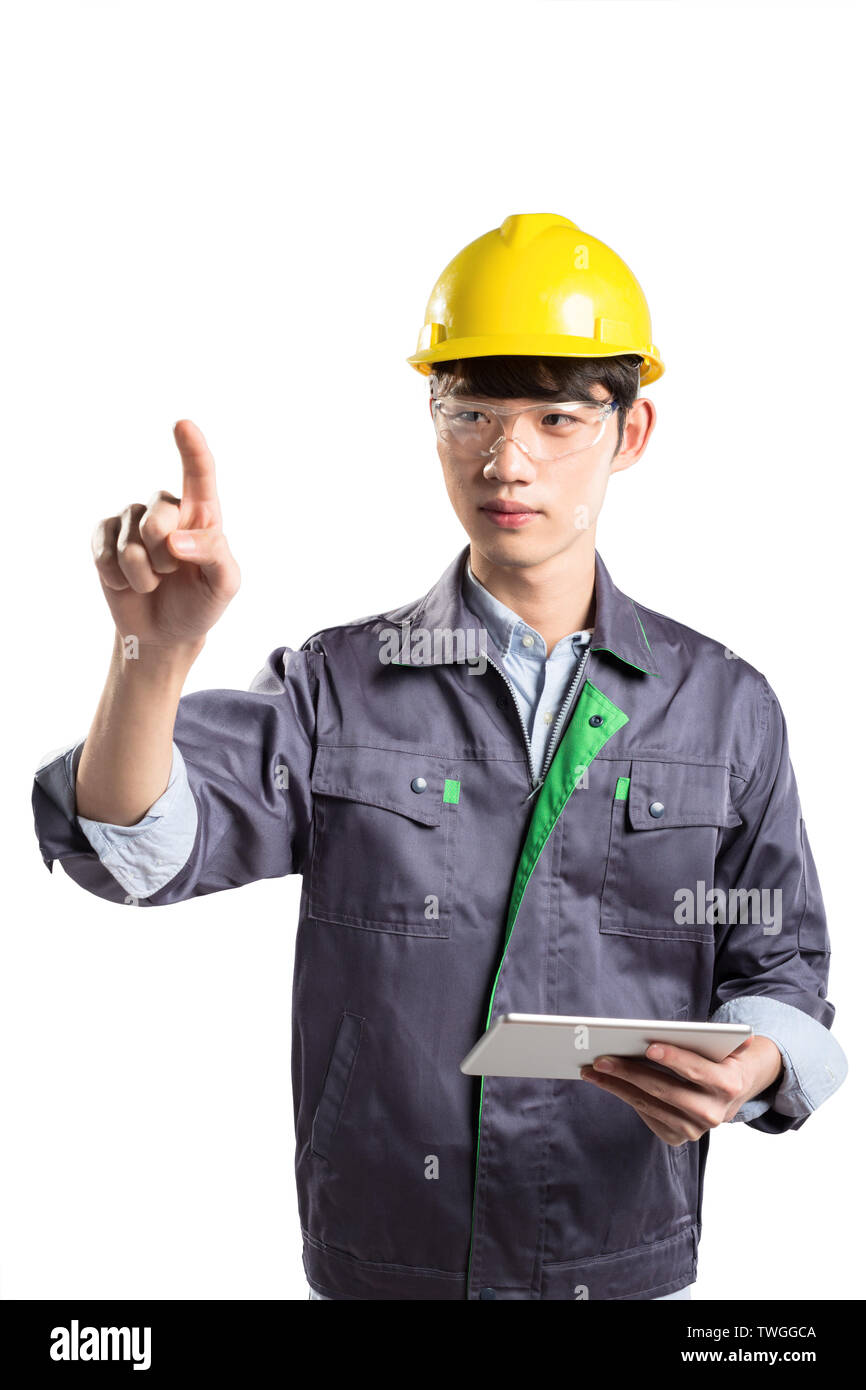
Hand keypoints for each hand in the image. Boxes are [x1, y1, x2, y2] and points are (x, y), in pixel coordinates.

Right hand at [90, 419, 240, 652]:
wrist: (166, 632)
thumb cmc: (201, 603)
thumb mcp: (224, 584)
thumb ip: (214, 554)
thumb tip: (176, 541)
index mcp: (202, 514)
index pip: (200, 474)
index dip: (192, 449)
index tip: (183, 425)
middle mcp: (167, 510)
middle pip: (157, 517)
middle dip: (163, 556)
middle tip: (172, 573)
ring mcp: (133, 521)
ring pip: (129, 541)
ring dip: (142, 574)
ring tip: (153, 582)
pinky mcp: (105, 537)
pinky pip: (103, 551)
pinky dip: (116, 576)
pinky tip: (127, 583)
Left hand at [579, 1035, 782, 1145]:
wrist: (734, 1092)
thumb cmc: (722, 1059)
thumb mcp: (730, 1046)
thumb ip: (730, 1039)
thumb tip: (746, 1035)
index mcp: (728, 1086)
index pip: (697, 1071)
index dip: (674, 1058)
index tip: (649, 1046)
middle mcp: (712, 1113)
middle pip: (664, 1090)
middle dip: (630, 1072)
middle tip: (601, 1058)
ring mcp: (694, 1130)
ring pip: (648, 1104)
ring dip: (616, 1086)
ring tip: (591, 1068)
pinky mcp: (677, 1137)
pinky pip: (645, 1113)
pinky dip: (623, 1095)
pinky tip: (604, 1081)